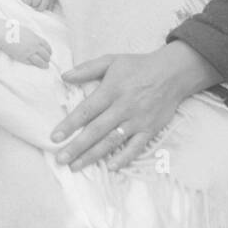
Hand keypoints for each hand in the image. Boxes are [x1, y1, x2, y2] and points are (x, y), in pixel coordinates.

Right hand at [0, 26, 51, 67]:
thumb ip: (33, 37)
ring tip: (46, 66)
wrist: (5, 34)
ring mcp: (29, 52)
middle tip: (48, 60)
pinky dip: (34, 64)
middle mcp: (34, 46)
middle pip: (45, 54)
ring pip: (39, 61)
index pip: (47, 46)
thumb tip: (37, 40)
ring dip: (44, 64)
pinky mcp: (22, 58)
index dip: (49, 50)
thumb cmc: (14, 30)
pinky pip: (30, 63)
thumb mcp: (27, 31)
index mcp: (36, 38)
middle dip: (47, 58)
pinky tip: (36, 65)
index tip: (50, 53)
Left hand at [51, 41, 222, 171]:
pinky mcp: (150, 129)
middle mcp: (123, 107)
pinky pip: (135, 147)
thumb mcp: (112, 60)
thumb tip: (64, 76)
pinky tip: (111, 166)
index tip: (55, 137)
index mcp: (111, 90)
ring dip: (93, 155)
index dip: (69, 124)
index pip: (86, 110)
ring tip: (76, 166)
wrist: (173, 72)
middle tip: (60, 159)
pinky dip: (124, 157)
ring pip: (111, 141)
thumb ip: (87, 69)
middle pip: (96, 130)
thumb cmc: (139, 66)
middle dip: (76, 146)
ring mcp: (137, 120)